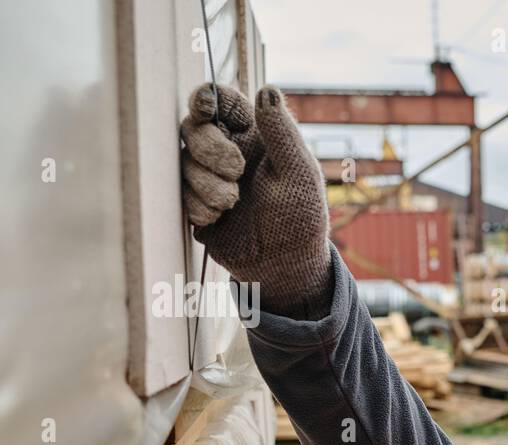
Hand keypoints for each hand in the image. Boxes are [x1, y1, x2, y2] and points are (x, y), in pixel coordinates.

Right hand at [180, 83, 331, 317]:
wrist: (286, 265)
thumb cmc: (302, 216)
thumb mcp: (299, 173)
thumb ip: (282, 133)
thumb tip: (267, 90)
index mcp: (254, 136)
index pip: (222, 102)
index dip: (206, 97)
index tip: (203, 106)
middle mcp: (227, 151)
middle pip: (193, 128)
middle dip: (209, 148)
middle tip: (236, 171)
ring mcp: (208, 178)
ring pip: (183, 163)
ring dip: (206, 183)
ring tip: (233, 203)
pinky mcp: (196, 205)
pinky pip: (179, 195)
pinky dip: (199, 206)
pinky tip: (221, 218)